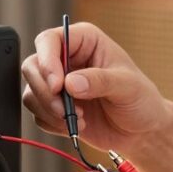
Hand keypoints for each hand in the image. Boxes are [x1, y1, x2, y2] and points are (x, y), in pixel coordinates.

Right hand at [21, 22, 170, 152]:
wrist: (141, 131)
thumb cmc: (140, 100)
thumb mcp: (127, 86)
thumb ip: (99, 81)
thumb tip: (70, 83)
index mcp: (84, 41)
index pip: (49, 40)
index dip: (47, 60)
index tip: (57, 86)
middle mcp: (66, 59)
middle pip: (33, 66)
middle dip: (45, 92)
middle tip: (65, 110)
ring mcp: (58, 84)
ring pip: (31, 92)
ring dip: (50, 111)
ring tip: (79, 120)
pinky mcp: (54, 106)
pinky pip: (37, 114)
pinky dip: (53, 123)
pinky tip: (77, 126)